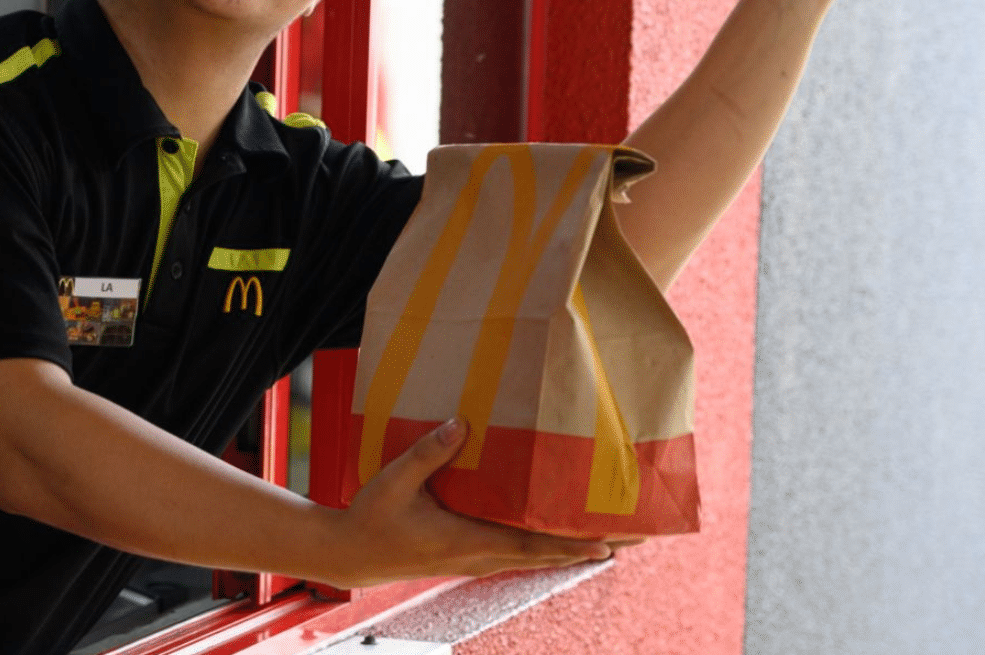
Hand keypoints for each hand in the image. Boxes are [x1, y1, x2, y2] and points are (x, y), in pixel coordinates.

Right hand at [326, 418, 618, 586]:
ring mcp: (477, 560)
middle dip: (590, 547)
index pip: (531, 545)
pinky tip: (561, 539)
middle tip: (632, 536)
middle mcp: (480, 556)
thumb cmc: (371, 518)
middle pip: (548, 555)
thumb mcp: (395, 481)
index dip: (572, 544)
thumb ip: (428, 452)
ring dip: (574, 549)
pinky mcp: (470, 557)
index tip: (609, 542)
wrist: (352, 555)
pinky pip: (520, 554)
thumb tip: (462, 423)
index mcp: (467, 540)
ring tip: (611, 538)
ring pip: (537, 557)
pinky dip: (548, 548)